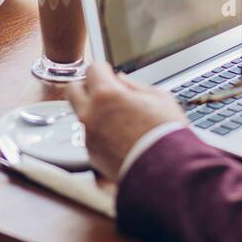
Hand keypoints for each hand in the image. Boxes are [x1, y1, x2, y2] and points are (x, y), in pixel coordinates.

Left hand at [66, 62, 185, 179]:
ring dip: (93, 111)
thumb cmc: (167, 134)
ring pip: (81, 115)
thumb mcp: (159, 98)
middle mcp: (90, 114)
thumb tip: (121, 81)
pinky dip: (100, 133)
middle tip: (104, 91)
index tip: (110, 74)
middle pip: (73, 89)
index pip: (92, 69)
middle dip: (86, 87)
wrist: (168, 172)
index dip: (103, 69)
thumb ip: (134, 85)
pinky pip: (90, 136)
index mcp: (106, 95)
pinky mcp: (92, 156)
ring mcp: (89, 137)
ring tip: (117, 118)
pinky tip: (119, 137)